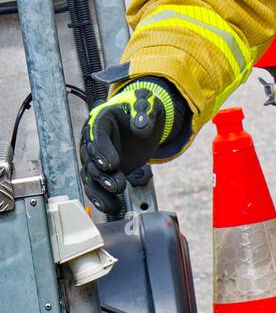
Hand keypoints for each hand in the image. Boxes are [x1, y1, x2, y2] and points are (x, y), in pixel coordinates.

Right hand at [80, 79, 175, 216]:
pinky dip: (101, 199)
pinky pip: (96, 187)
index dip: (101, 150)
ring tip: (114, 203)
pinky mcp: (103, 172)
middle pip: (90, 159)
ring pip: (91, 176)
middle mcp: (94, 139)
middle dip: (102, 174)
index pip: (96, 135)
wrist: (143, 122)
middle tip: (117, 184)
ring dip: (101, 190)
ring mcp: (97, 157)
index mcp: (101, 119)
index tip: (111, 164)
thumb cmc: (142, 109)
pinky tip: (111, 209)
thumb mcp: (147, 104)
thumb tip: (141, 125)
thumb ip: (145, 111)